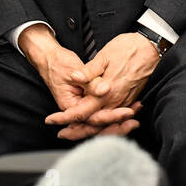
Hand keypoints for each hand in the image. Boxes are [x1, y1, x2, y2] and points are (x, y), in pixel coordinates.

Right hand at [20, 25, 142, 139]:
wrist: (49, 59)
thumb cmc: (59, 64)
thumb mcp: (74, 71)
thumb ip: (90, 81)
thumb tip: (104, 89)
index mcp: (70, 105)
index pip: (92, 118)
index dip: (111, 117)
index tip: (128, 112)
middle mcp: (76, 109)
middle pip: (98, 125)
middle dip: (117, 127)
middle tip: (134, 123)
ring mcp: (82, 107)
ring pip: (101, 122)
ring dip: (118, 123)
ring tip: (135, 121)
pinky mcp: (89, 102)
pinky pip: (102, 113)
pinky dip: (116, 114)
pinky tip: (132, 110)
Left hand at [44, 32, 158, 137]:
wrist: (153, 47)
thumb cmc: (130, 48)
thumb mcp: (105, 55)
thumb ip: (89, 71)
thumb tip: (75, 77)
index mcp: (107, 92)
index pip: (81, 112)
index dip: (64, 118)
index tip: (51, 120)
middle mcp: (116, 101)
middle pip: (93, 124)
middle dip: (77, 131)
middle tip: (63, 134)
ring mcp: (124, 101)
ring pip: (105, 123)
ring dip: (90, 130)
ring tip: (75, 132)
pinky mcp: (130, 99)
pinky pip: (115, 118)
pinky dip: (105, 124)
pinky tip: (97, 124)